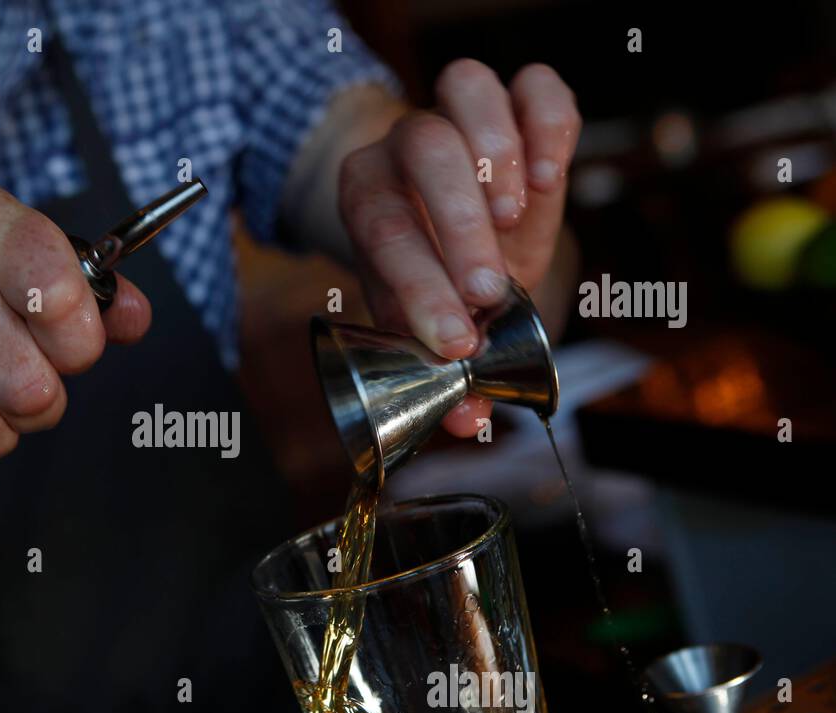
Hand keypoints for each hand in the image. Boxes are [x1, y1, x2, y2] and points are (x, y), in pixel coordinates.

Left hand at [338, 60, 580, 434]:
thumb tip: (470, 423)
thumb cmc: (435, 276)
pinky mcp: (519, 102)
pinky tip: (550, 180)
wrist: (452, 218)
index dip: (418, 285)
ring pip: (467, 88)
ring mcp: (460, 112)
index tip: (456, 341)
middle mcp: (404, 143)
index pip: (382, 227)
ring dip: (497, 151)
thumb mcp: (428, 321)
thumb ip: (444, 369)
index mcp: (367, 197)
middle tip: (491, 293)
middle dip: (459, 226)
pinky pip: (535, 83)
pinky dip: (549, 123)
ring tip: (515, 218)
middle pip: (426, 147)